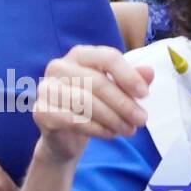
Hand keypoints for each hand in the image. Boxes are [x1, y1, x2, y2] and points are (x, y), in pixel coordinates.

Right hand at [33, 46, 153, 165]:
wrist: (66, 136)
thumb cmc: (92, 106)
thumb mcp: (116, 91)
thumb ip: (130, 80)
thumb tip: (149, 73)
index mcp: (79, 55)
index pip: (107, 57)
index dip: (128, 75)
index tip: (145, 94)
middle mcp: (59, 66)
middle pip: (98, 82)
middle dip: (124, 103)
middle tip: (141, 120)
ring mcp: (46, 88)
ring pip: (87, 102)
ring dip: (113, 119)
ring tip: (129, 130)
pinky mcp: (41, 111)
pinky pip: (74, 120)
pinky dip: (97, 129)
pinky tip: (110, 134)